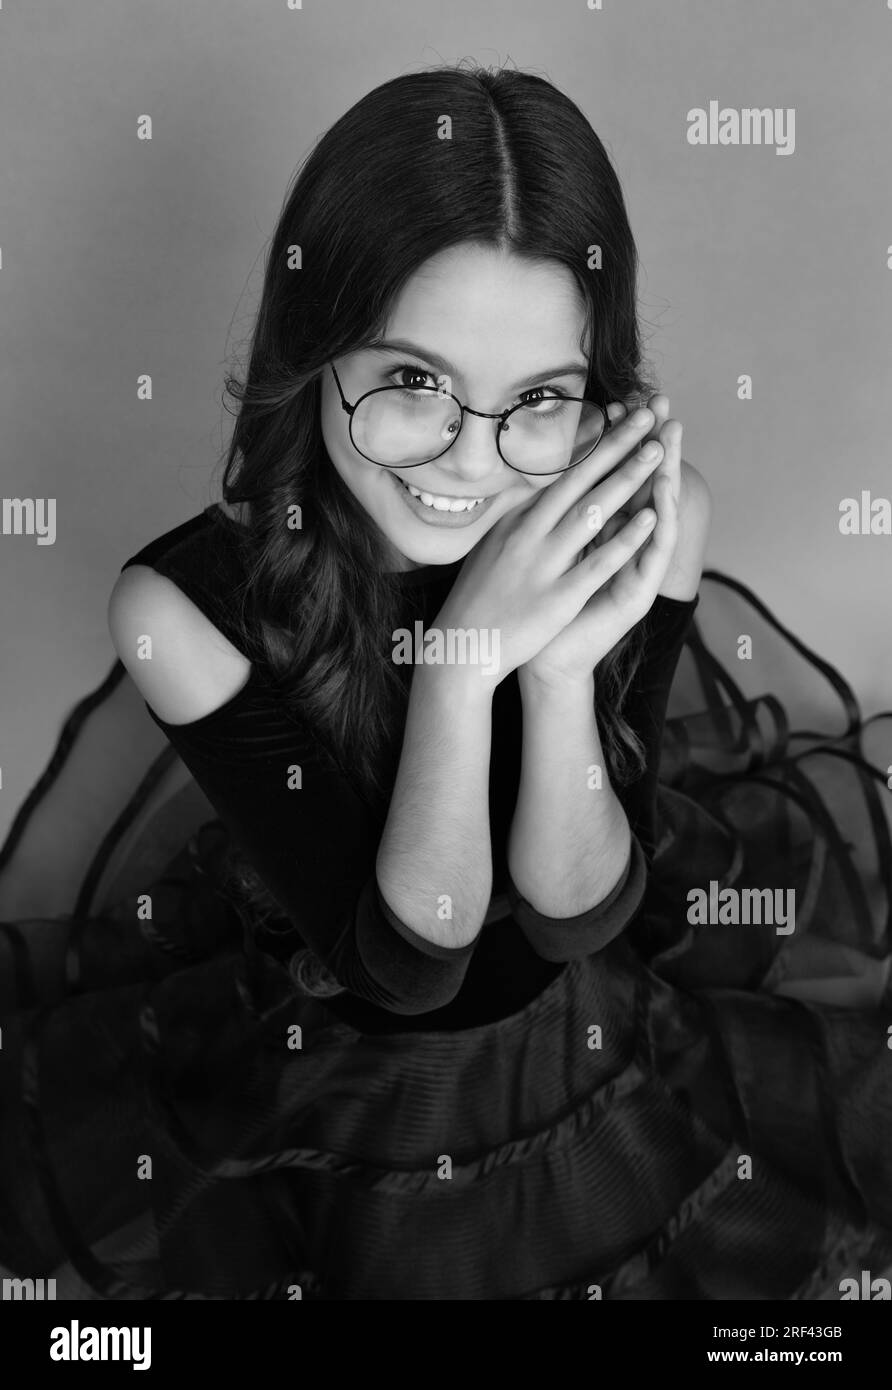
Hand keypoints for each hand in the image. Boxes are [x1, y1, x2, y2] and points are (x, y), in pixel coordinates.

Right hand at [431, 406, 665, 685]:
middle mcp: (528, 533)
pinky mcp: (558, 597)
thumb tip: (527, 492)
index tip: (616, 416)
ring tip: (658, 450)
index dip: (593, 444)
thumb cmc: (478, 600)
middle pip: (580, 480)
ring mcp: (543, 563)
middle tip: (646, 413)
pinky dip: (625, 538)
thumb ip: (514, 520)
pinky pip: (598, 562)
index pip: (560, 475)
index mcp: (515, 521)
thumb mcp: (491, 548)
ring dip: (628, 478)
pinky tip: (651, 518)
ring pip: (592, 511)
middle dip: (617, 445)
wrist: (462, 648)